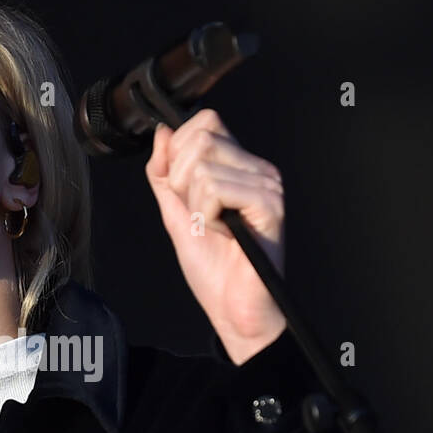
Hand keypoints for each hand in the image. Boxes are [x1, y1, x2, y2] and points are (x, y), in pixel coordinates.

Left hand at [144, 108, 285, 363]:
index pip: (205, 122)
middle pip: (201, 140)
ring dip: (195, 207)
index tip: (183, 193)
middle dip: (181, 183)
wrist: (234, 310)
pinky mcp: (270, 205)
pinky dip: (207, 216)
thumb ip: (165, 174)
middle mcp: (258, 169)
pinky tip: (224, 234)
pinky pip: (217, 189)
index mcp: (240, 166)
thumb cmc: (214, 269)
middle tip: (199, 216)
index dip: (179, 153)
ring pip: (204, 168)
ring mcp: (267, 185)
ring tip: (214, 229)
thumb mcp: (176, 213)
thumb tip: (163, 132)